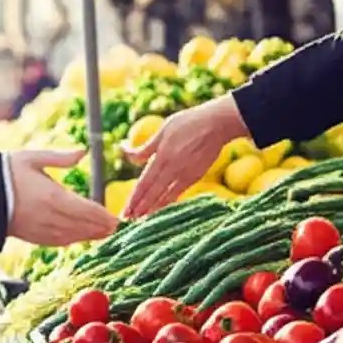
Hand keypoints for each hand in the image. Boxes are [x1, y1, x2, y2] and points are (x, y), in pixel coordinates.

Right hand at [6, 150, 119, 245]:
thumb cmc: (5, 173)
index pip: (87, 210)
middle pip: (84, 226)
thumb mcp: (32, 158)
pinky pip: (59, 242)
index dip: (104, 216)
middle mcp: (50, 217)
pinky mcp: (33, 238)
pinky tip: (80, 236)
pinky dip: (73, 239)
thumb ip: (60, 157)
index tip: (116, 218)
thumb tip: (82, 152)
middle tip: (115, 227)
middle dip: (101, 227)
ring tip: (103, 233)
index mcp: (53, 197)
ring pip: (73, 236)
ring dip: (90, 235)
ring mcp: (42, 230)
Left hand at [121, 96, 249, 218]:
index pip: (144, 183)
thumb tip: (127, 152)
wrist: (217, 124)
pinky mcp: (195, 176)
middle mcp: (172, 169)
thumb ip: (147, 147)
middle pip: (152, 193)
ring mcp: (184, 174)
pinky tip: (160, 209)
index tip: (125, 211)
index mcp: (162, 156)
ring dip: (151, 209)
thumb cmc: (188, 122)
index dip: (134, 198)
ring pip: (164, 196)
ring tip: (140, 220)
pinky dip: (167, 202)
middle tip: (127, 220)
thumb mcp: (163, 130)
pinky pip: (177, 193)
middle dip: (139, 208)